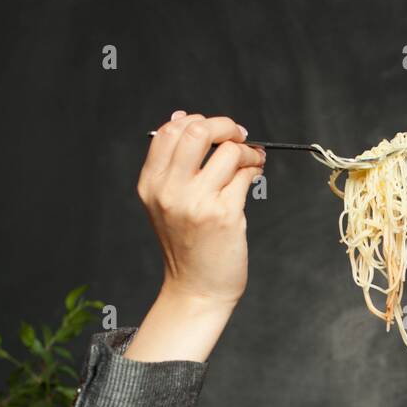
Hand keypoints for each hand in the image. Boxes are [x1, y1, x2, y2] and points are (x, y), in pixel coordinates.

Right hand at [136, 111, 266, 307]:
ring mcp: (196, 202)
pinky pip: (244, 176)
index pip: (169, 131)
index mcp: (151, 184)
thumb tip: (182, 116)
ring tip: (252, 161)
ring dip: (247, 151)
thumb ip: (172, 164)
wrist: (197, 290)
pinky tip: (255, 175)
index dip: (197, 121)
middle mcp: (170, 191)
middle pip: (197, 131)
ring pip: (227, 152)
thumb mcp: (166, 203)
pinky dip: (254, 169)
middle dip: (225, 126)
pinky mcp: (223, 215)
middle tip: (238, 135)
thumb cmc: (188, 247)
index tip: (216, 130)